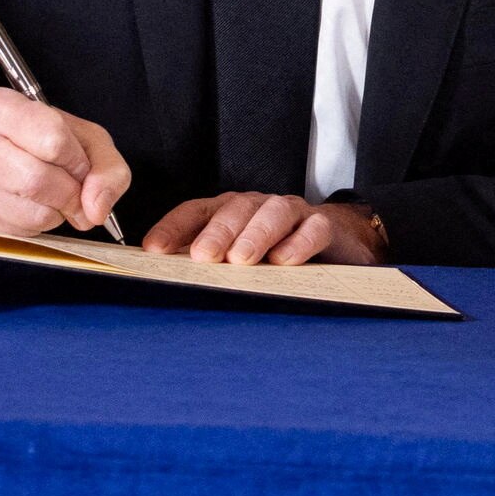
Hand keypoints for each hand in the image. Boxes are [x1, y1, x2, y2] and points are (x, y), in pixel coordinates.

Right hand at [0, 88, 129, 234]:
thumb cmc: (31, 139)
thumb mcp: (78, 135)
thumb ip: (105, 165)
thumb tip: (98, 209)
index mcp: (3, 107)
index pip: (52, 139)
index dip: (77, 161)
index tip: (79, 166)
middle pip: (38, 180)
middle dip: (70, 194)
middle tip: (74, 192)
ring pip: (30, 213)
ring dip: (55, 213)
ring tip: (50, 197)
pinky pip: (16, 232)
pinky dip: (35, 225)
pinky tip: (29, 207)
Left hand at [141, 192, 383, 266]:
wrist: (341, 242)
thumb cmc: (277, 254)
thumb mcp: (239, 261)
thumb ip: (207, 268)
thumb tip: (163, 288)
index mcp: (230, 212)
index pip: (197, 211)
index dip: (174, 227)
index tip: (154, 250)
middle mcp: (257, 207)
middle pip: (234, 209)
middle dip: (216, 232)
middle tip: (203, 256)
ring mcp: (292, 214)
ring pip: (272, 212)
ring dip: (254, 234)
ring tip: (241, 260)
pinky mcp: (325, 226)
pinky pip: (313, 228)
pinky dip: (299, 242)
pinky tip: (285, 260)